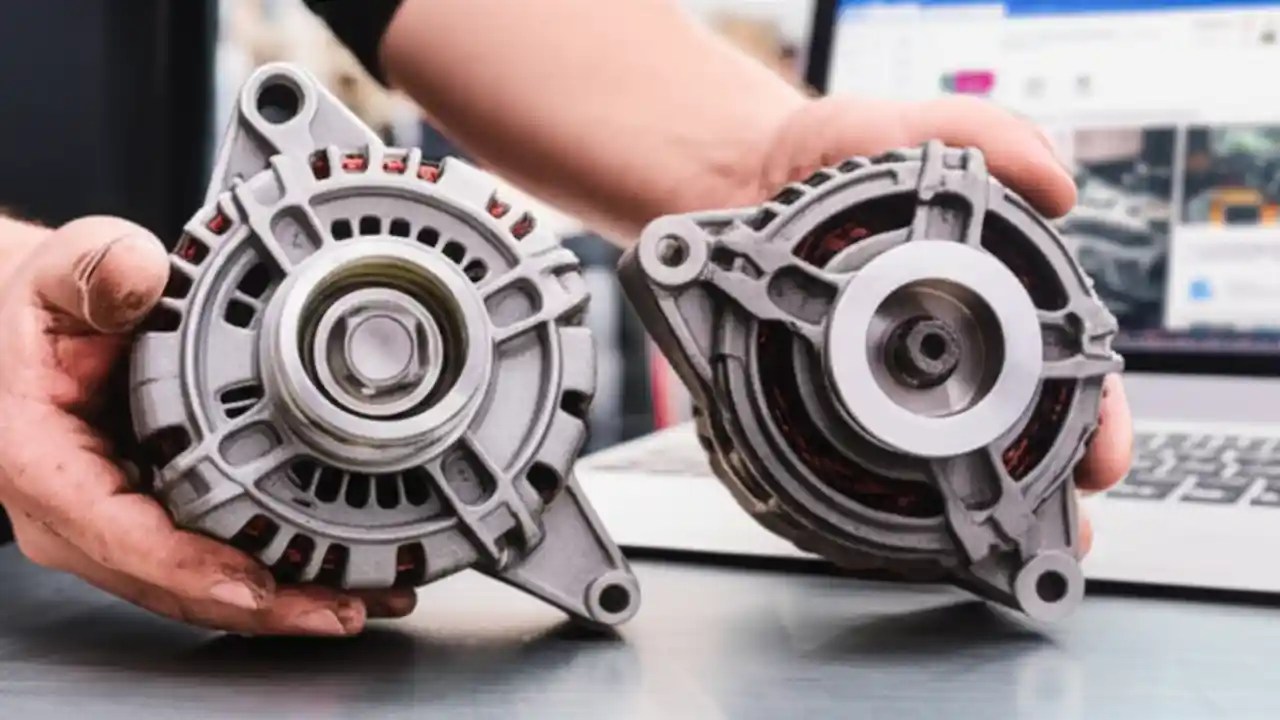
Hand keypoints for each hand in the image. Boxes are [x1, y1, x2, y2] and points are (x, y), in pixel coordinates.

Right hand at [0, 216, 416, 634]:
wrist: (22, 331)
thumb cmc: (33, 310)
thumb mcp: (61, 274)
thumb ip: (97, 271)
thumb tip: (138, 276)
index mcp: (42, 464)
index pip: (122, 537)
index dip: (196, 568)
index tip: (258, 584)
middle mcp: (74, 516)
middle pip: (174, 584)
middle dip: (264, 604)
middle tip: (343, 607)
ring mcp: (111, 530)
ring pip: (197, 588)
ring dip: (280, 601)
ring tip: (359, 600)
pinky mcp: (146, 525)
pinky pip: (207, 566)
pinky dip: (271, 577)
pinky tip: (331, 579)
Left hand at [756, 95, 1132, 554]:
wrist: (732, 173)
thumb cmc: (821, 148)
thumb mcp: (904, 125)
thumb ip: (982, 135)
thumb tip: (1058, 186)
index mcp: (981, 285)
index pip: (1060, 358)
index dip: (1094, 412)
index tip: (1103, 453)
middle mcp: (941, 335)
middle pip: (1017, 423)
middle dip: (1046, 478)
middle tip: (1055, 517)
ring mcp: (884, 371)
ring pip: (947, 450)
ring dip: (976, 499)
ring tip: (994, 537)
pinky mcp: (824, 395)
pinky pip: (867, 453)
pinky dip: (893, 488)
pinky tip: (907, 515)